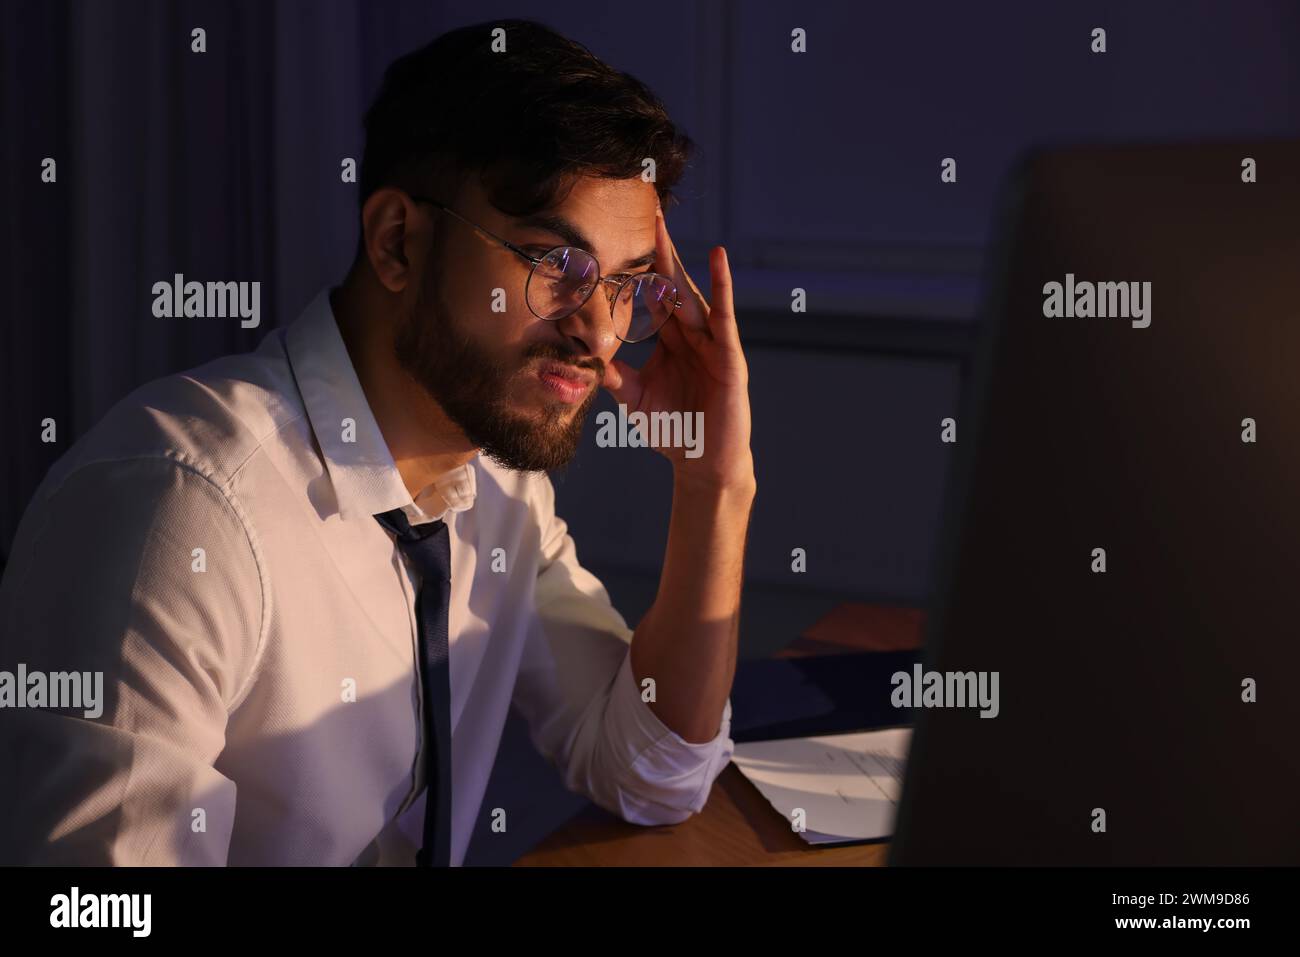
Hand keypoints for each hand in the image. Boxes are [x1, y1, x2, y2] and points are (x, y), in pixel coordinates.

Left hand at [601, 203, 753, 492]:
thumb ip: (613, 374)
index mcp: (671, 342)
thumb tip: (581, 356)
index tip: (617, 240)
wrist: (703, 463)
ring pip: (692, 293)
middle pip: (671, 286)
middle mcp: (692, 336)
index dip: (636, 271)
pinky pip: (725, 315)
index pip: (651, 298)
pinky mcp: (729, 355)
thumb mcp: (635, 398)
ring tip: (664, 227)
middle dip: (657, 251)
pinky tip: (718, 258)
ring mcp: (712, 343)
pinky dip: (722, 286)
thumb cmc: (676, 430)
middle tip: (644, 212)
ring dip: (679, 259)